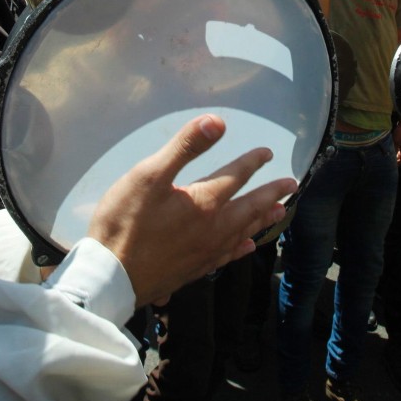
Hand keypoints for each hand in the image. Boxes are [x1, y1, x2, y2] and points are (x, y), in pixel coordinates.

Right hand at [87, 115, 297, 306]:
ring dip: (261, 220)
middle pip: (248, 208)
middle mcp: (211, 230)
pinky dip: (240, 249)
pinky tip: (245, 248)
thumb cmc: (124, 221)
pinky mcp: (191, 271)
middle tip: (291, 186)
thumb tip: (218, 122)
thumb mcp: (149, 175)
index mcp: (203, 203)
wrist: (109, 278)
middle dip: (270, 195)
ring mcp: (203, 253)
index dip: (252, 163)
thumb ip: (184, 147)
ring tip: (279, 213)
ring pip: (241, 233)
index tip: (268, 154)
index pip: (235, 177)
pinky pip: (226, 257)